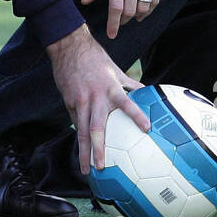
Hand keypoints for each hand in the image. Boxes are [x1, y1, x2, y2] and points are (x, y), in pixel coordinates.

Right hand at [46, 24, 148, 173]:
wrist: (69, 47)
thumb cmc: (95, 58)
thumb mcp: (115, 69)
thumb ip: (129, 84)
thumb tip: (146, 91)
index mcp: (111, 88)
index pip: (127, 103)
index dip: (137, 116)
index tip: (147, 129)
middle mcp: (95, 97)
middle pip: (96, 128)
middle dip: (99, 149)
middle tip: (102, 167)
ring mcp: (79, 101)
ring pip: (80, 131)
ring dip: (84, 152)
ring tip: (86, 170)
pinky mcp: (69, 102)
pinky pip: (75, 121)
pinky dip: (79, 136)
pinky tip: (82, 151)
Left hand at [81, 0, 165, 38]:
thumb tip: (85, 2)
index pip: (116, 6)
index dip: (113, 24)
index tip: (111, 34)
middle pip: (130, 9)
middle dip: (124, 21)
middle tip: (119, 24)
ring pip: (145, 6)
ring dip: (137, 16)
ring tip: (131, 17)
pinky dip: (150, 7)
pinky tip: (143, 9)